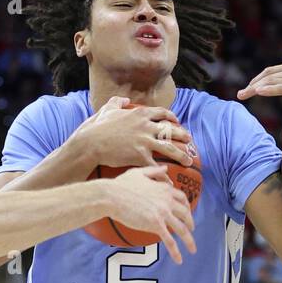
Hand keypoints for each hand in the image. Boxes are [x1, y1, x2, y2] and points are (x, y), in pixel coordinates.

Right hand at [78, 96, 195, 169]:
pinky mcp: (140, 155)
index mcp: (140, 114)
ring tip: (189, 162)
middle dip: (183, 135)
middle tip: (190, 140)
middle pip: (171, 130)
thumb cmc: (97, 127)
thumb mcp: (107, 109)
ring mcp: (144, 141)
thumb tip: (124, 100)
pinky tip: (170, 183)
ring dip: (182, 155)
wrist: (91, 143)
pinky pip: (156, 166)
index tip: (177, 121)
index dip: (172, 117)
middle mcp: (146, 126)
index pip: (162, 113)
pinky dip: (164, 176)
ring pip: (169, 148)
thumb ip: (117, 102)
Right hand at [105, 165, 196, 264]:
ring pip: (181, 229)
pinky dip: (176, 252)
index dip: (187, 207)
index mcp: (164, 188)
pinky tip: (179, 260)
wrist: (111, 196)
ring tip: (192, 249)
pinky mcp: (155, 224)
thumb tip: (165, 168)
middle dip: (191, 223)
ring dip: (189, 240)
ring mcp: (162, 213)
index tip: (187, 213)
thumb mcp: (139, 172)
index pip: (182, 198)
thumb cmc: (121, 185)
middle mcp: (167, 200)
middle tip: (191, 230)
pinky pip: (169, 241)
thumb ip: (154, 171)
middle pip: (185, 214)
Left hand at [238, 59, 281, 115]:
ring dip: (255, 88)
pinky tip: (257, 92)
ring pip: (272, 81)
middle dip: (252, 85)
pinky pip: (281, 88)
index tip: (245, 91)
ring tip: (243, 95)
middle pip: (269, 75)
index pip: (271, 71)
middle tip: (240, 95)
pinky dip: (268, 90)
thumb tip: (259, 83)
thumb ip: (281, 82)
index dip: (256, 80)